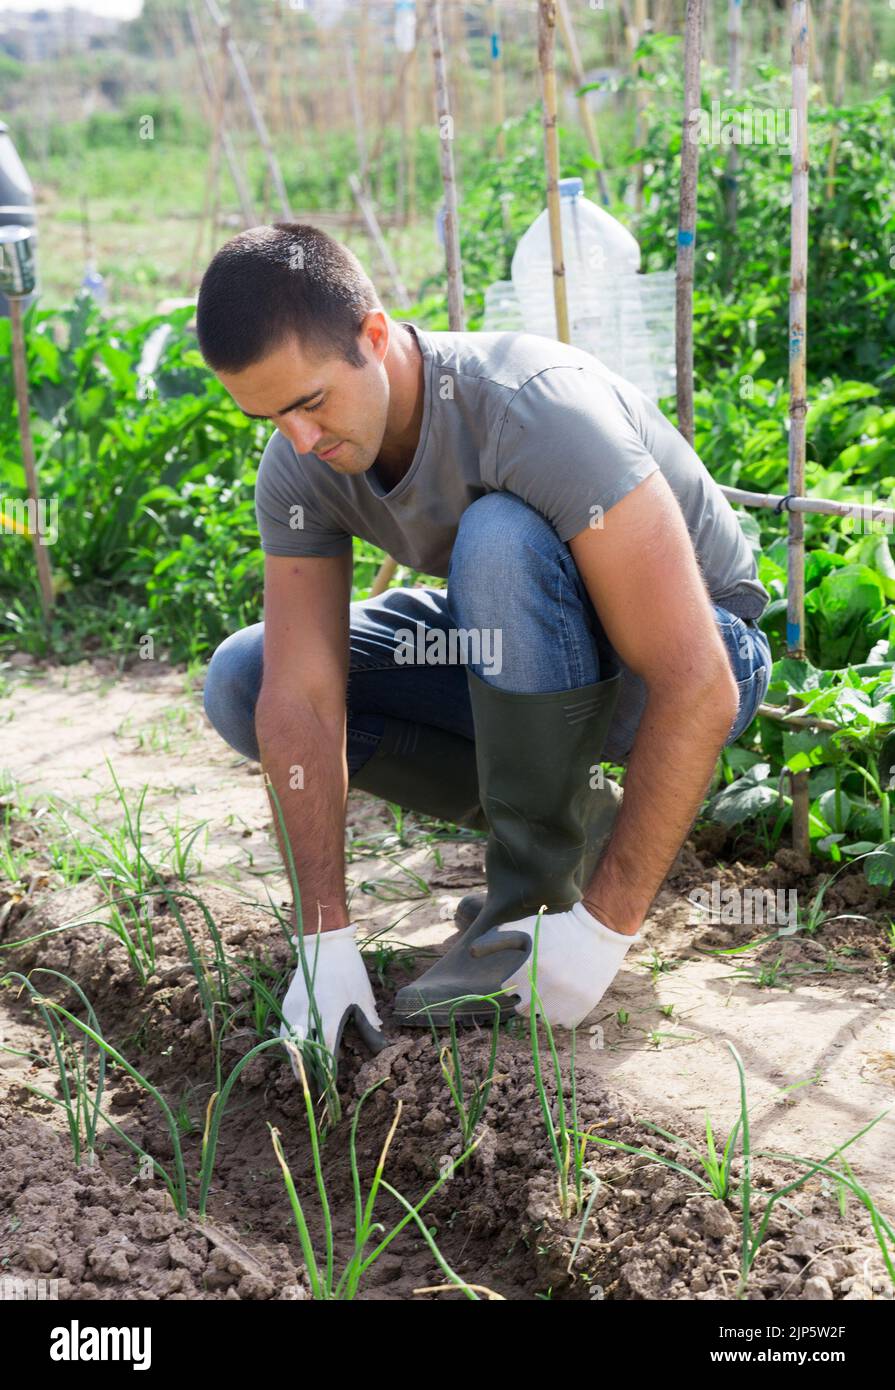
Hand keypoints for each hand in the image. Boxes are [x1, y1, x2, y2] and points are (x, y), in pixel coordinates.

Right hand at [279, 924, 385, 1079]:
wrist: (323, 942)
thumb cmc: (347, 967)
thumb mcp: (362, 993)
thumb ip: (369, 1019)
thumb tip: (379, 1037)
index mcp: (329, 1014)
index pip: (326, 1051)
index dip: (328, 1071)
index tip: (332, 1086)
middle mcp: (307, 1015)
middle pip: (303, 1053)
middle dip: (308, 1073)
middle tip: (314, 1089)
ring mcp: (294, 1009)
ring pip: (290, 1045)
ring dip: (297, 1060)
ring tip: (304, 1075)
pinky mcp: (287, 1004)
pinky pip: (286, 1031)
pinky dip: (292, 1044)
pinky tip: (299, 1051)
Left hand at [469, 901, 642, 1027]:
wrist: (597, 931)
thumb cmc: (557, 928)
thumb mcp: (526, 927)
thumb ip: (497, 939)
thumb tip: (470, 952)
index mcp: (529, 968)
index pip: (507, 989)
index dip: (514, 980)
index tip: (525, 971)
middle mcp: (546, 987)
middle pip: (522, 1009)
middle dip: (525, 998)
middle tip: (536, 984)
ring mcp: (565, 999)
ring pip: (543, 1019)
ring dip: (543, 1008)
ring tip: (552, 990)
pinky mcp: (582, 1007)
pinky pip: (563, 1024)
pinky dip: (563, 1015)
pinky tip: (566, 997)